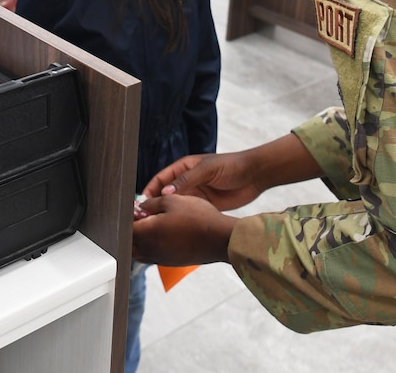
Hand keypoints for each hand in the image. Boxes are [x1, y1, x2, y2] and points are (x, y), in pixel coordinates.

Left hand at [131, 194, 235, 265]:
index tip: (133, 208)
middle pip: (128, 243)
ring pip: (139, 252)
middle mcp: (151, 250)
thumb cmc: (198, 218)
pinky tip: (163, 234)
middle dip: (129, 230)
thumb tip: (139, 208)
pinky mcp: (170, 262)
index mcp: (148, 233)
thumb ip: (150, 204)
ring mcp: (160, 259)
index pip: (125, 228)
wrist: (220, 238)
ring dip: (139, 240)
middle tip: (139, 216)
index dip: (126, 217)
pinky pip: (152, 256)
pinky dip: (151, 246)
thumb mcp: (172, 200)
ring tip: (151, 225)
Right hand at [141, 134, 321, 209]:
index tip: (141, 203)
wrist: (254, 176)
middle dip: (155, 205)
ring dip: (167, 214)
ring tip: (157, 227)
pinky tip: (175, 229)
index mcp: (183, 168)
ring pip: (175, 206)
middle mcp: (186, 182)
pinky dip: (181, 220)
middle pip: (165, 194)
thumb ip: (186, 181)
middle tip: (145, 219)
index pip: (160, 179)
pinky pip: (189, 213)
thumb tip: (165, 193)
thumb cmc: (231, 166)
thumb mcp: (206, 170)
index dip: (150, 190)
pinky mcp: (205, 206)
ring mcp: (195, 194)